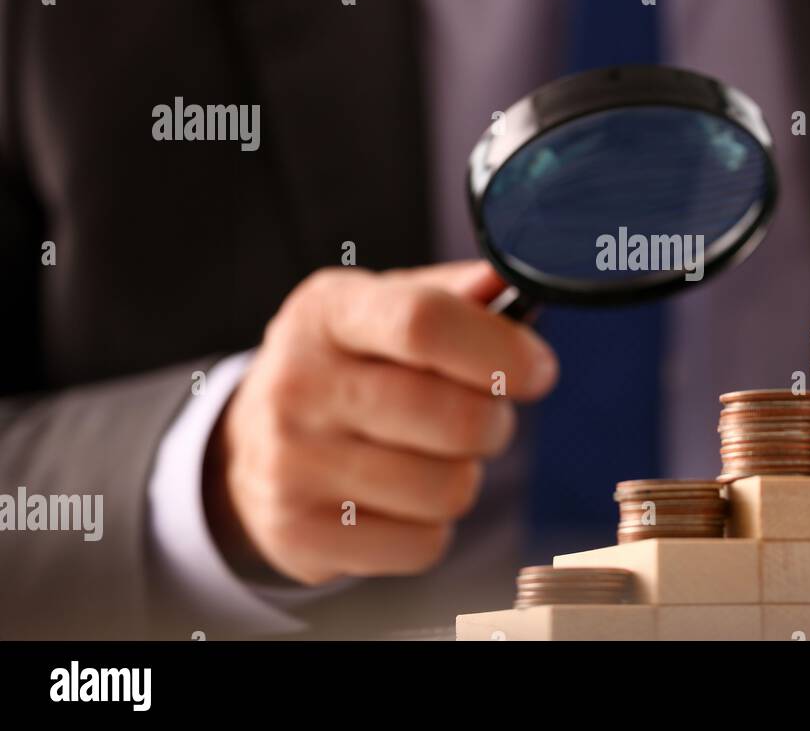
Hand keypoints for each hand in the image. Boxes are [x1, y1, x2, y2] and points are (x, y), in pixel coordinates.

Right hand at [205, 261, 556, 585]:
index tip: (538, 371)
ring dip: (462, 476)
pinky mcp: (299, 534)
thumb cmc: (347, 367)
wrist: (253, 446)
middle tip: (483, 418)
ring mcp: (292, 465)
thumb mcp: (382, 309)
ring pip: (447, 489)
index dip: (500, 351)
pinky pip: (424, 545)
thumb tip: (511, 281)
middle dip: (493, 423)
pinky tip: (399, 500)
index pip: (424, 324)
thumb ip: (452, 296)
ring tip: (431, 456)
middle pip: (453, 419)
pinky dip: (431, 528)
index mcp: (328, 312)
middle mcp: (299, 385)